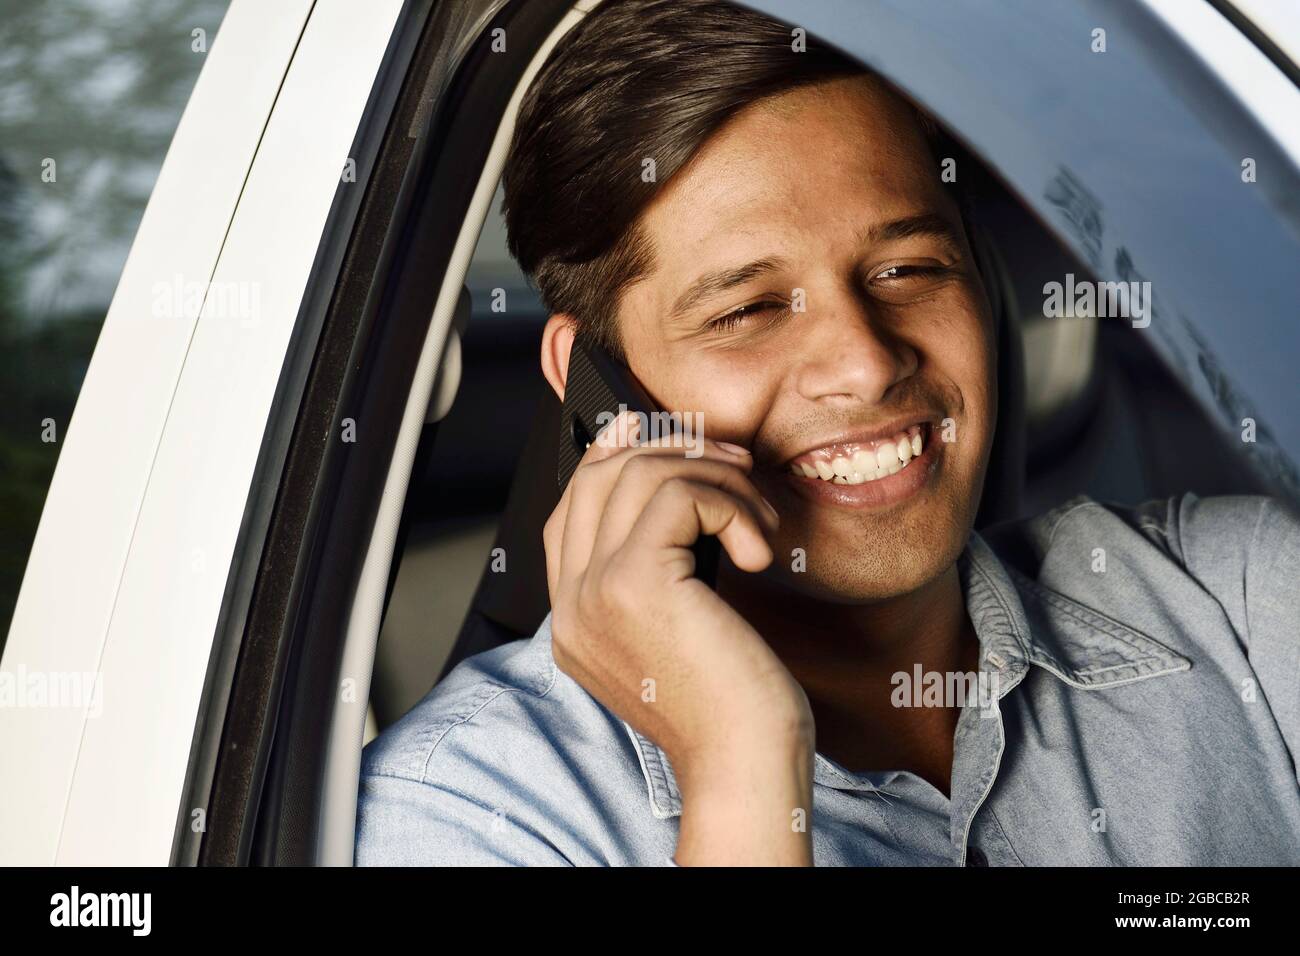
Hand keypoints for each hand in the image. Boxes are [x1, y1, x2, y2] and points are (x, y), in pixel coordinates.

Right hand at [544, 409, 814, 863]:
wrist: (743, 764)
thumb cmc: (731, 705)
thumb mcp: (681, 631)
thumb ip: (659, 573)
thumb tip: (676, 492)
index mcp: (575, 619)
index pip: (572, 507)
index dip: (612, 456)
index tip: (659, 430)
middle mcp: (572, 605)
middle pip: (598, 476)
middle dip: (674, 452)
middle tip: (736, 466)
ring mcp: (593, 593)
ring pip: (640, 475)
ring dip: (718, 479)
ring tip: (760, 518)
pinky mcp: (634, 583)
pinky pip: (677, 494)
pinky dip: (731, 504)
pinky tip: (757, 552)